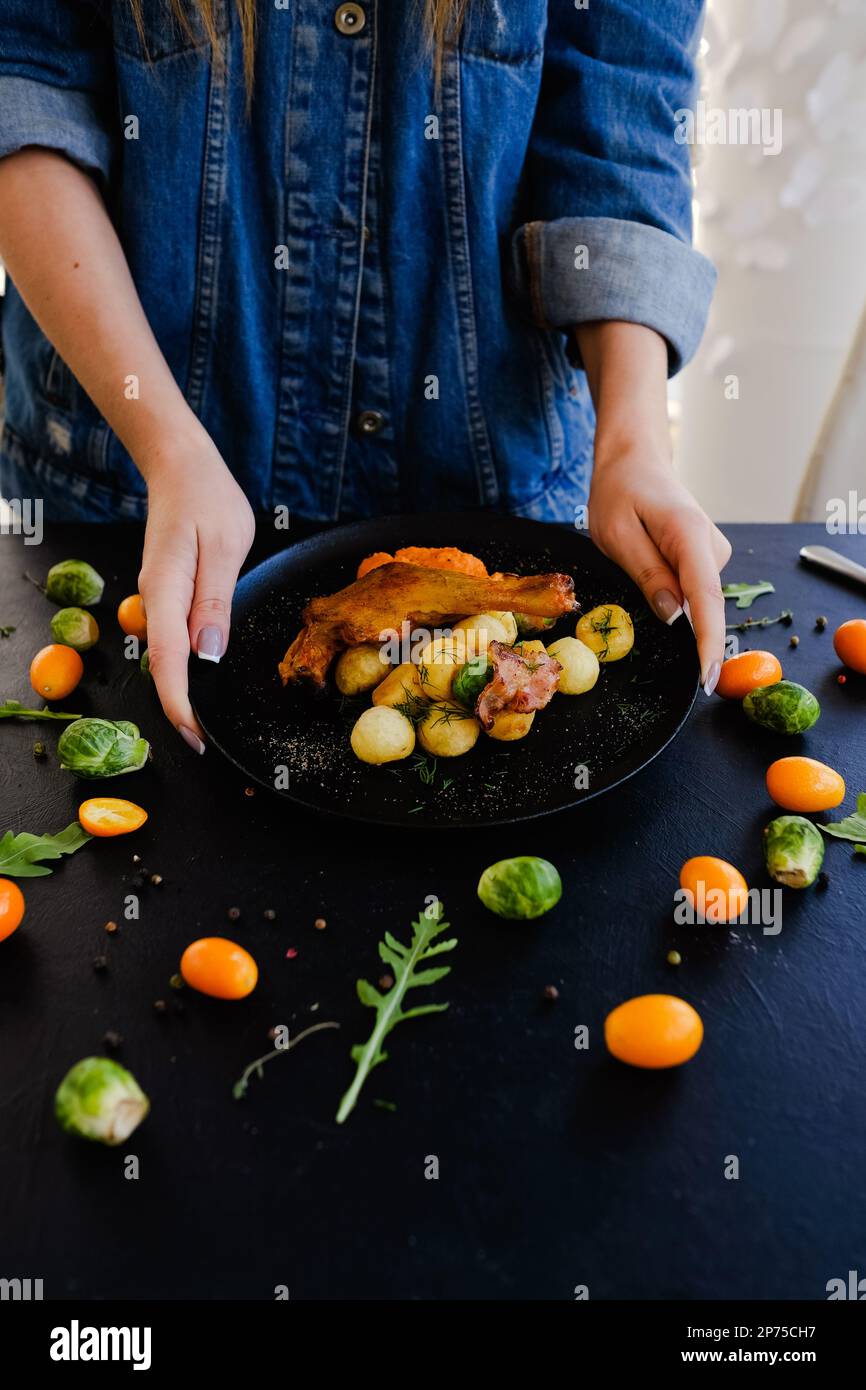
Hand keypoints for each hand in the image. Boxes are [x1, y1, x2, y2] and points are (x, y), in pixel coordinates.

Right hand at [137, 435, 254, 748]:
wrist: (181, 467)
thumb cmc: (208, 498)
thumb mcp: (225, 547)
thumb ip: (215, 602)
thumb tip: (208, 654)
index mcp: (167, 589)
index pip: (169, 659)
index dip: (179, 704)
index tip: (194, 737)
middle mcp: (154, 598)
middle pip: (163, 665)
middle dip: (181, 708)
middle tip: (206, 744)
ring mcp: (158, 597)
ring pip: (167, 654)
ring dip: (183, 690)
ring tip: (204, 722)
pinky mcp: (167, 594)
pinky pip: (173, 637)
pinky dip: (185, 665)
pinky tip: (202, 678)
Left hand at [588, 449, 731, 694]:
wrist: (636, 460)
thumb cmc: (621, 490)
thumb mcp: (617, 534)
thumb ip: (646, 574)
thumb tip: (673, 615)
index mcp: (690, 536)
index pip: (706, 599)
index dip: (708, 643)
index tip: (708, 679)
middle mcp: (712, 546)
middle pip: (700, 602)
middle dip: (673, 617)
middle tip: (632, 577)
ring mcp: (712, 553)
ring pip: (692, 597)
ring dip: (663, 595)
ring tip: (633, 554)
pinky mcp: (705, 559)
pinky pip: (689, 589)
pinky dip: (668, 590)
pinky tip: (647, 562)